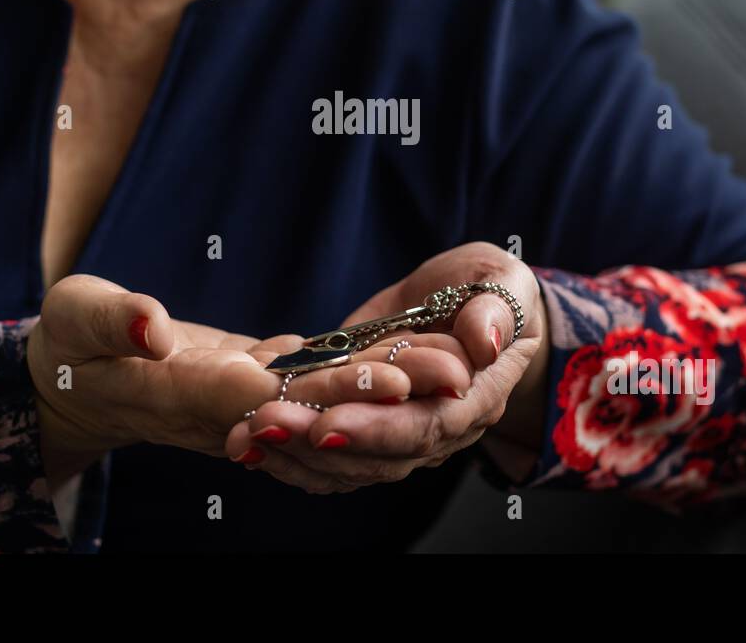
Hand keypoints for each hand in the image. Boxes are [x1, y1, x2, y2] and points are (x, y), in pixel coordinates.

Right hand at [26, 274, 471, 488]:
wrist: (72, 380)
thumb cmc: (66, 344)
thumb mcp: (76, 317)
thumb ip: (115, 321)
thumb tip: (154, 326)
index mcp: (184, 392)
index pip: (270, 397)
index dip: (331, 391)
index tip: (388, 382)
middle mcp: (226, 407)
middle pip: (317, 404)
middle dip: (387, 391)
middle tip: (453, 370)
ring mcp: (244, 399)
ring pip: (326, 397)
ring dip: (389, 385)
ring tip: (452, 360)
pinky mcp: (253, 382)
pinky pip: (315, 382)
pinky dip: (363, 370)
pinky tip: (410, 351)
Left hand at [225, 242, 548, 492]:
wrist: (470, 301)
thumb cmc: (491, 288)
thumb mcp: (500, 281)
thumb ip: (494, 310)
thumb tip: (484, 342)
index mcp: (476, 397)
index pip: (428, 426)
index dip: (378, 429)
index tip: (327, 424)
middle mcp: (438, 428)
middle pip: (380, 454)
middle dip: (319, 442)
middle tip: (266, 424)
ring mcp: (399, 431)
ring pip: (349, 463)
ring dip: (294, 454)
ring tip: (245, 435)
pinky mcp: (366, 422)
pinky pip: (329, 451)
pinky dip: (288, 452)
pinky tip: (246, 443)